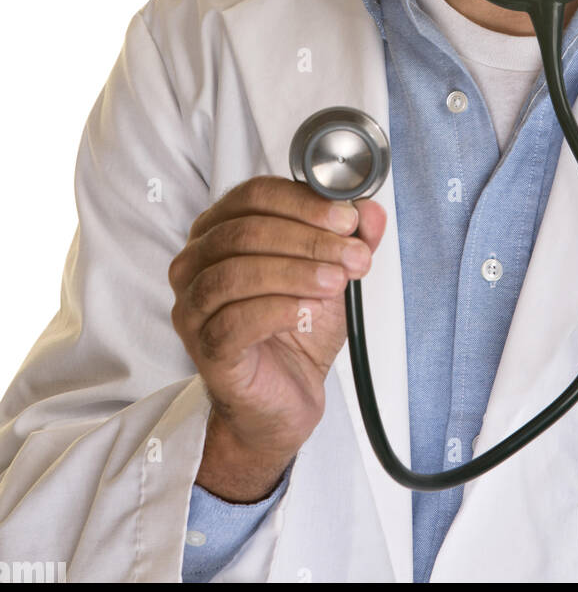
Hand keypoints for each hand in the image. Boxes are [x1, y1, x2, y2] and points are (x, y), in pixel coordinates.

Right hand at [169, 175, 386, 461]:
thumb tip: (370, 211)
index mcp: (220, 229)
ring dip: (295, 272)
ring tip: (336, 282)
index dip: (304, 202)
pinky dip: (277, 310)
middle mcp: (196, 263)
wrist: (286, 396)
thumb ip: (351, 239)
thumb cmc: (298, 328)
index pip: (254, 195)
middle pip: (245, 231)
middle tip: (353, 255)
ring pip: (235, 273)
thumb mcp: (334, 272)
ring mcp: (193, 306)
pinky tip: (307, 311)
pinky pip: (234, 321)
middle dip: (308, 240)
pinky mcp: (203, 348)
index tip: (348, 219)